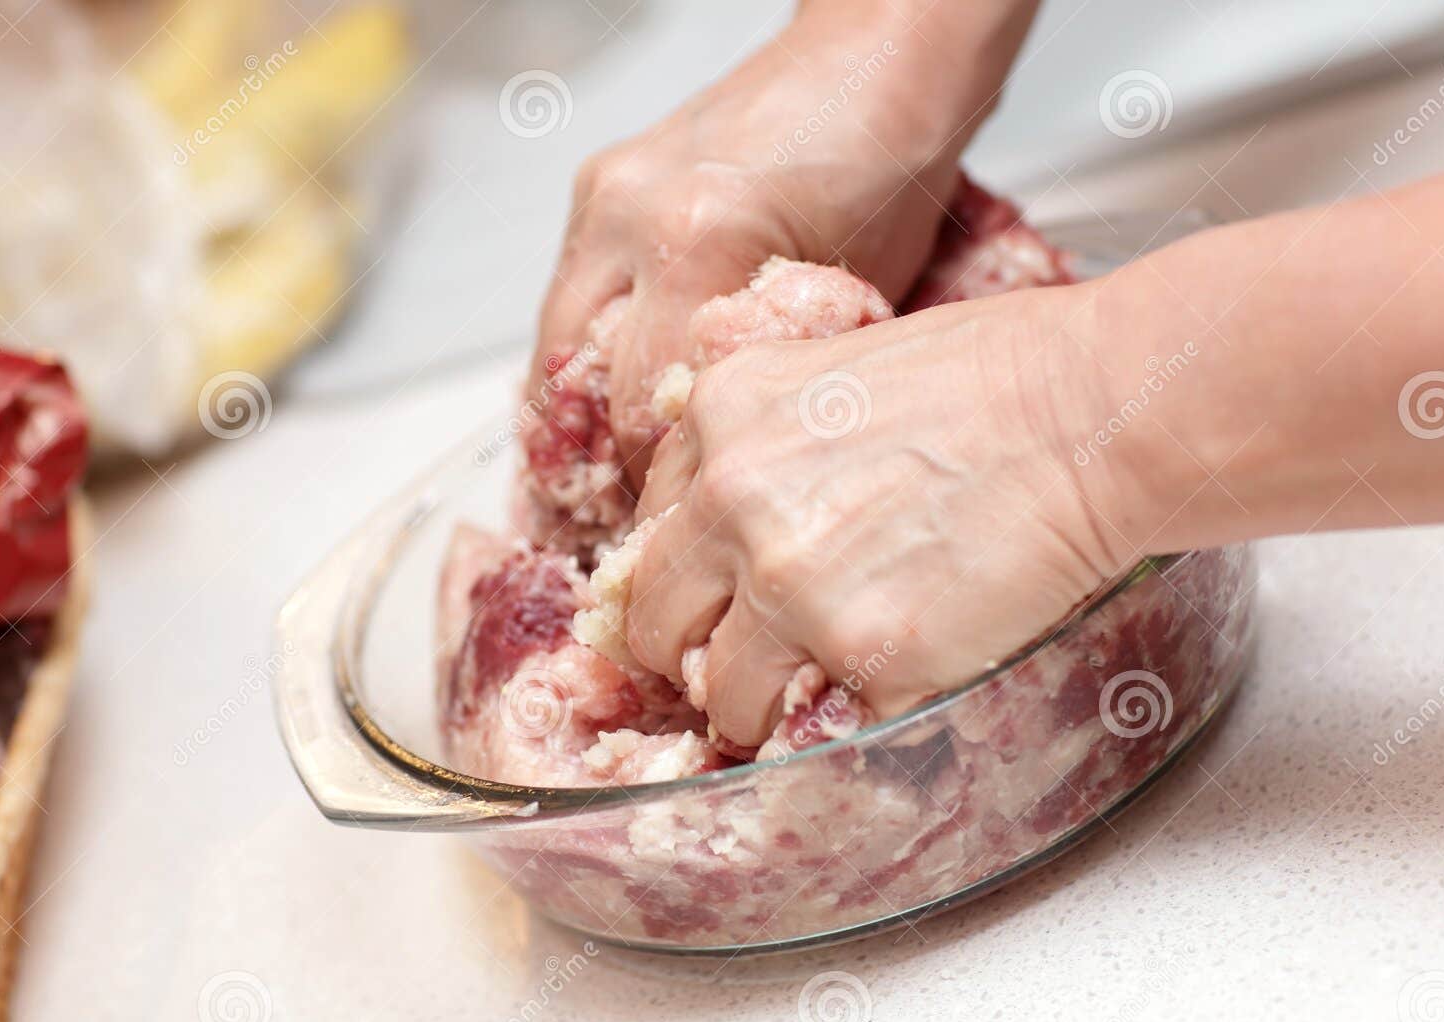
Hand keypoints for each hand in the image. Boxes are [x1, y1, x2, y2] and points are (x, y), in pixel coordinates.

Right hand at [534, 0, 1038, 484]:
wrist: (874, 61)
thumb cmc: (890, 170)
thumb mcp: (855, 298)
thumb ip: (775, 384)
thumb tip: (723, 473)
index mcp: (702, 241)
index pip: (641, 410)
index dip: (651, 488)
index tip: (663, 537)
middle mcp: (632, 215)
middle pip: (574, 385)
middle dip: (591, 469)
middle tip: (611, 533)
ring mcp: (604, 196)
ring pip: (553, 343)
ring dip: (569, 419)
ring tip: (586, 488)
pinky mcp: (598, 187)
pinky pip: (568, 297)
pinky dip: (582, 360)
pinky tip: (598, 408)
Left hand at [623, 287, 1137, 746]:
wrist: (1096, 412)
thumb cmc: (998, 377)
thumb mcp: (834, 367)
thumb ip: (763, 436)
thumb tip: (734, 513)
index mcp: (721, 417)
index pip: (649, 529)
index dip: (688, 574)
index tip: (718, 597)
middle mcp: (733, 501)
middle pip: (657, 618)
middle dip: (697, 647)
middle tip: (747, 660)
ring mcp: (792, 586)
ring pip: (723, 692)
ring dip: (758, 703)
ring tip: (816, 689)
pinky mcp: (866, 655)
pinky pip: (816, 724)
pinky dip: (842, 721)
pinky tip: (884, 688)